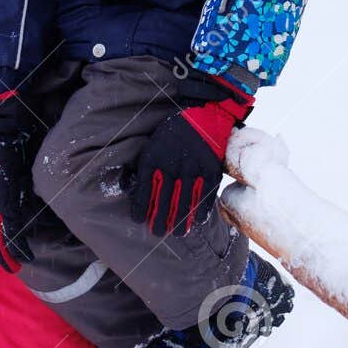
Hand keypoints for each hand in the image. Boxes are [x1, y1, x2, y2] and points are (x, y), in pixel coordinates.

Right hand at [0, 129, 44, 272]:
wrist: (3, 134)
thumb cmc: (23, 155)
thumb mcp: (32, 181)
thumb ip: (30, 203)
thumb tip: (38, 220)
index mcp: (7, 204)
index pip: (12, 236)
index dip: (19, 250)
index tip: (27, 259)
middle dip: (4, 255)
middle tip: (12, 267)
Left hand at [133, 80, 251, 236]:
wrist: (203, 113)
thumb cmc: (173, 131)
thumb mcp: (153, 143)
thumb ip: (147, 165)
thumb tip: (137, 187)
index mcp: (154, 157)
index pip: (144, 188)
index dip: (141, 206)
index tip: (139, 221)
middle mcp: (172, 165)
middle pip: (164, 199)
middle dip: (160, 219)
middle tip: (157, 233)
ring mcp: (192, 168)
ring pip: (184, 200)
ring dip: (180, 220)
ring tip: (176, 233)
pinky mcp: (210, 169)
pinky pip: (205, 194)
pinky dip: (201, 209)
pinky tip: (197, 220)